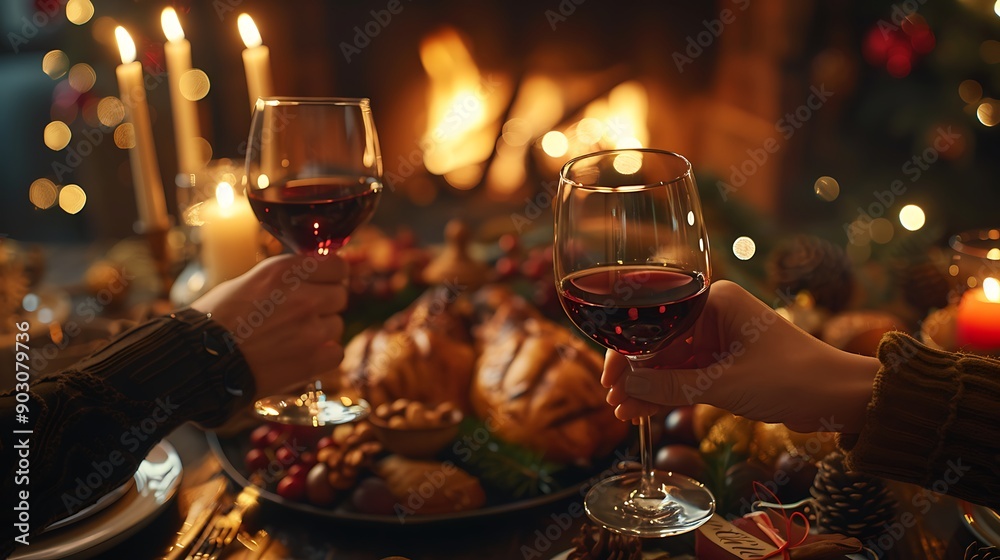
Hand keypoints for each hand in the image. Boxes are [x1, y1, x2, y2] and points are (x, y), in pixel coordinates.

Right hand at [191, 254, 347, 398]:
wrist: (200, 360)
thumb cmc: (216, 319)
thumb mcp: (250, 281)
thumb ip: (287, 277)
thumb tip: (315, 275)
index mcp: (285, 271)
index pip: (337, 266)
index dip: (331, 276)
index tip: (324, 283)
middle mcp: (304, 297)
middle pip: (340, 295)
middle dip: (325, 304)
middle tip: (302, 315)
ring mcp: (311, 329)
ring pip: (337, 325)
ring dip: (321, 331)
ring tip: (292, 338)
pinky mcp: (312, 359)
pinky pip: (336, 352)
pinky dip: (323, 356)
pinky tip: (301, 355)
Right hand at [602, 280, 877, 432]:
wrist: (838, 397)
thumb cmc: (789, 378)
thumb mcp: (723, 384)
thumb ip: (670, 386)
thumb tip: (625, 386)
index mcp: (714, 300)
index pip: (656, 321)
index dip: (627, 351)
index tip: (609, 377)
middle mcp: (713, 314)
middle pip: (659, 342)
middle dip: (635, 374)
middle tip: (612, 398)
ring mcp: (719, 340)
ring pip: (670, 363)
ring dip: (648, 388)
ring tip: (623, 413)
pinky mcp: (726, 364)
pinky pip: (686, 376)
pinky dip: (667, 394)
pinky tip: (643, 411)